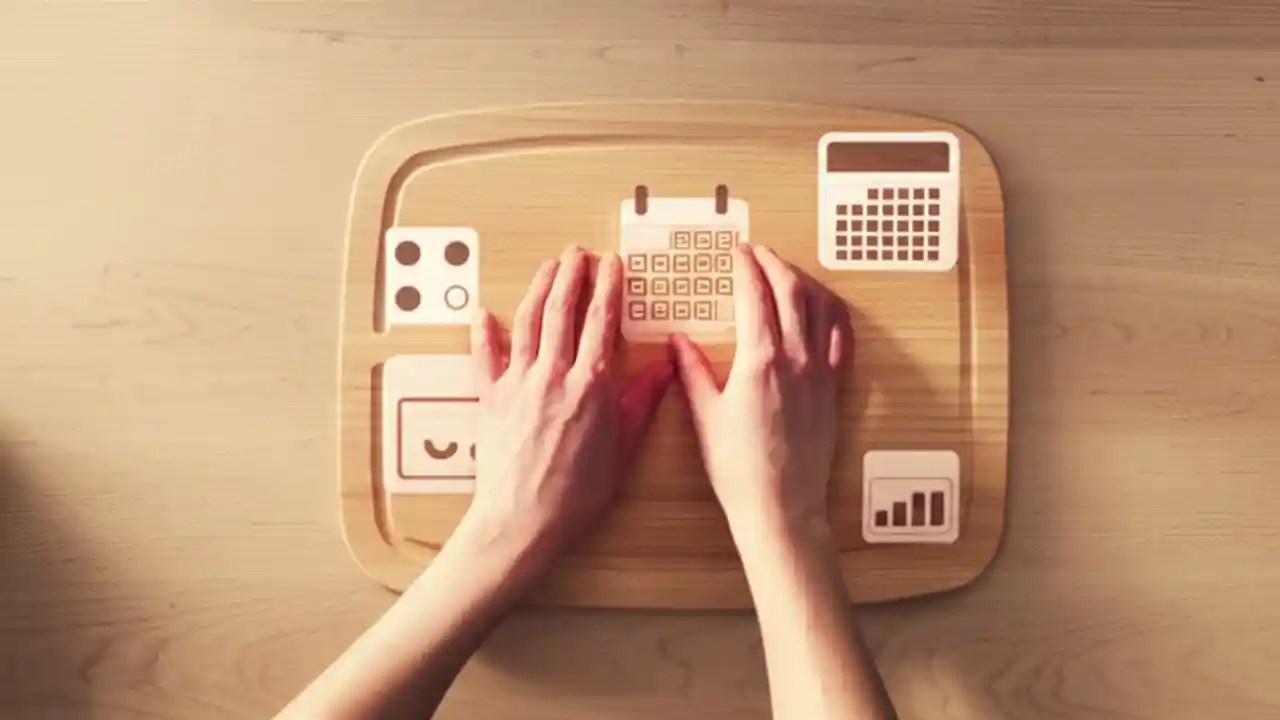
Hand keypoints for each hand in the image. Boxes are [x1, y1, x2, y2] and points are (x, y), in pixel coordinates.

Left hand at [463, 247, 673, 560]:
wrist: (523, 521)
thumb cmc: (578, 494)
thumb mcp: (623, 448)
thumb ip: (642, 400)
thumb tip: (665, 365)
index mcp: (591, 385)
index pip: (601, 321)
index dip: (608, 287)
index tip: (613, 264)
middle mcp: (553, 375)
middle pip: (562, 311)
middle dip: (572, 275)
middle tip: (578, 253)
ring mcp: (517, 384)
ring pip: (528, 323)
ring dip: (539, 290)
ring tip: (548, 268)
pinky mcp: (490, 400)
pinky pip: (484, 358)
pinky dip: (484, 333)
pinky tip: (485, 313)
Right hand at [671, 244, 851, 536]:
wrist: (781, 507)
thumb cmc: (739, 469)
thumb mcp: (705, 416)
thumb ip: (692, 372)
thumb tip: (678, 341)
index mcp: (760, 361)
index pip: (756, 295)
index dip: (746, 267)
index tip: (737, 252)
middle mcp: (797, 360)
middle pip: (792, 291)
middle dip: (774, 263)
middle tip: (758, 252)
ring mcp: (821, 373)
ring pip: (822, 308)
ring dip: (804, 281)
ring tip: (787, 272)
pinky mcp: (835, 389)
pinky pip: (843, 338)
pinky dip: (834, 313)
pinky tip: (823, 308)